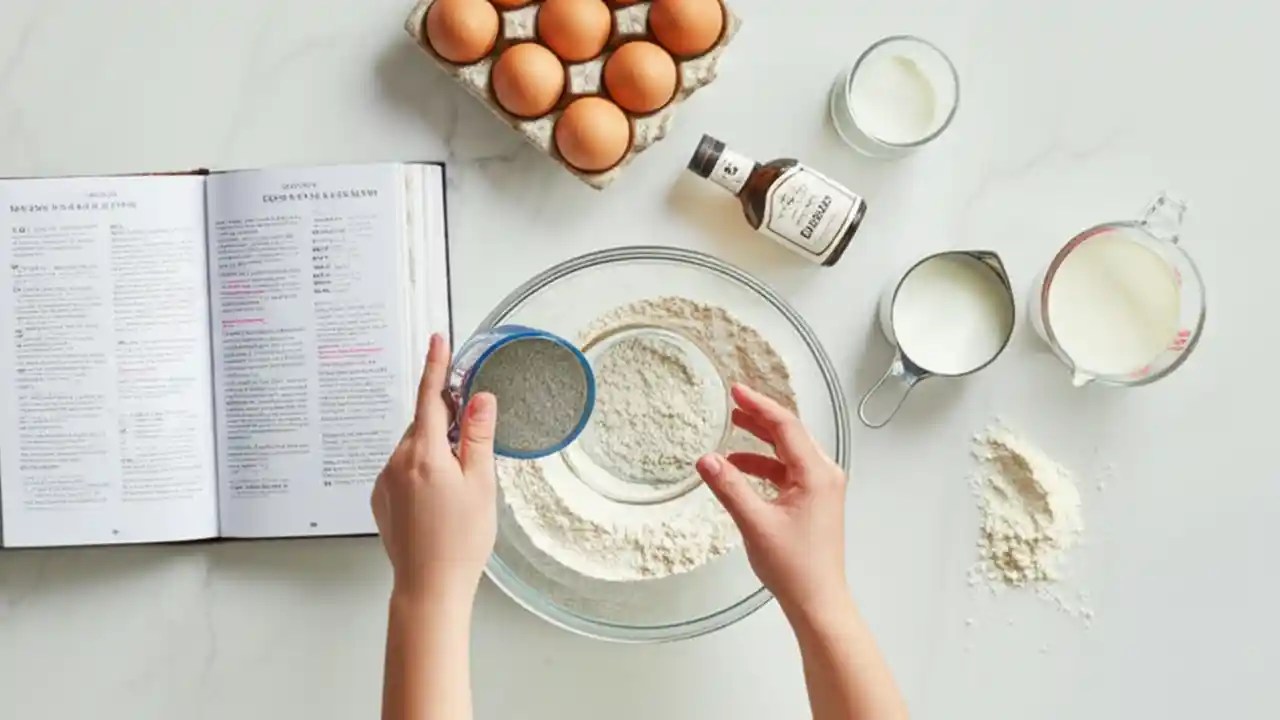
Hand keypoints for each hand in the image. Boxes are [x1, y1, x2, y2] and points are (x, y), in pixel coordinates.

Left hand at [372, 333, 497, 605]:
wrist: (429, 586)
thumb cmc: (460, 541)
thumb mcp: (481, 482)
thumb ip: (478, 436)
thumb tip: (480, 398)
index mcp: (424, 454)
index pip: (430, 397)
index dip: (436, 365)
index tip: (437, 339)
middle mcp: (397, 462)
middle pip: (424, 424)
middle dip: (446, 423)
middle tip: (472, 447)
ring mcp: (385, 481)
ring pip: (414, 447)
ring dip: (435, 452)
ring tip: (458, 488)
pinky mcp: (381, 498)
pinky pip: (403, 469)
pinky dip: (422, 472)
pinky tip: (439, 500)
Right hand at [696, 383, 849, 620]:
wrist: (817, 601)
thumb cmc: (795, 567)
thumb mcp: (755, 523)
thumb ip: (729, 487)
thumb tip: (706, 460)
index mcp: (817, 474)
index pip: (786, 426)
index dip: (759, 406)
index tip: (737, 391)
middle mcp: (824, 475)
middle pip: (790, 434)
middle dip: (760, 417)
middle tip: (734, 402)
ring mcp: (821, 488)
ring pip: (789, 452)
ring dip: (762, 441)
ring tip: (734, 428)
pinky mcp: (814, 501)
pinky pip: (788, 471)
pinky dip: (765, 464)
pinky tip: (741, 467)